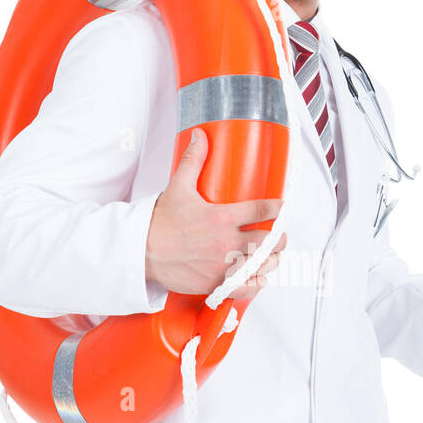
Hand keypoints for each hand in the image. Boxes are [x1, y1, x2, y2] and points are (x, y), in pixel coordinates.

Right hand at [146, 127, 286, 299]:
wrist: (141, 252)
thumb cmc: (159, 223)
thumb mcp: (178, 186)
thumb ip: (194, 160)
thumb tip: (200, 136)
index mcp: (222, 217)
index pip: (263, 211)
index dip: (278, 209)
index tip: (281, 208)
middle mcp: (226, 242)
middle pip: (270, 241)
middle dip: (279, 238)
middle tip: (277, 235)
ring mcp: (223, 265)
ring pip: (263, 264)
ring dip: (270, 259)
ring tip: (269, 255)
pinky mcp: (216, 283)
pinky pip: (248, 287)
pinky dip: (257, 282)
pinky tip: (258, 276)